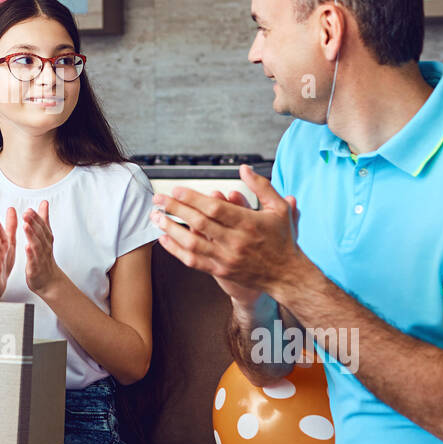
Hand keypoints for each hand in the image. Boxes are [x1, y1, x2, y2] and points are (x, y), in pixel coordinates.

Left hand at [22, 201, 64, 296]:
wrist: (50, 280)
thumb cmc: (45, 256)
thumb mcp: (45, 235)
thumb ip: (44, 219)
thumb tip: (44, 202)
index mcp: (46, 238)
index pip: (42, 225)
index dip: (36, 217)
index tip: (29, 209)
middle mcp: (45, 246)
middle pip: (40, 233)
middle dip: (33, 222)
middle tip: (26, 213)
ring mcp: (40, 257)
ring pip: (37, 244)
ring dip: (31, 235)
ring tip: (25, 225)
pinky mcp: (35, 268)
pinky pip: (33, 259)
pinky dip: (30, 253)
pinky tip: (26, 247)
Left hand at [149, 165, 304, 299]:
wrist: (287, 275)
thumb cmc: (283, 239)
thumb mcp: (279, 208)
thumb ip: (261, 186)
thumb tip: (243, 168)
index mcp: (248, 223)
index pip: (214, 208)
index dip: (193, 198)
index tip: (176, 190)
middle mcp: (236, 241)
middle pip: (199, 223)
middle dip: (175, 209)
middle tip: (158, 199)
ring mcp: (227, 258)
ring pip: (192, 243)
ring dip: (170, 228)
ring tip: (155, 217)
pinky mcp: (221, 271)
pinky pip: (193, 261)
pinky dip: (176, 250)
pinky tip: (164, 238)